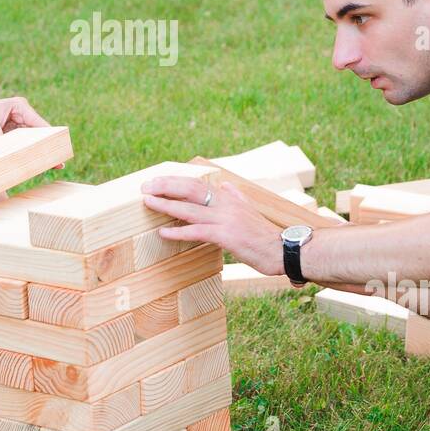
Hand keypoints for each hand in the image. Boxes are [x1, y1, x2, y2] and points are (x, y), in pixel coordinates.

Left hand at [0, 97, 64, 168]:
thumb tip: (2, 151)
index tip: (57, 145)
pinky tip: (40, 165)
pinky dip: (31, 156)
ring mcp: (21, 129)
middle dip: (49, 146)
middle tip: (60, 160)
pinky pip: (26, 148)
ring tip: (55, 165)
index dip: (48, 134)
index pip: (38, 122)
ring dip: (42, 153)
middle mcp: (24, 118)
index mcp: (20, 108)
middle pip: (40, 134)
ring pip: (35, 142)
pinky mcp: (16, 139)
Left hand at [141, 176, 283, 275]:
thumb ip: (236, 196)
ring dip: (167, 205)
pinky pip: (198, 232)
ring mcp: (226, 219)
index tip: (158, 180)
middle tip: (146, 187)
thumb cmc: (265, 235)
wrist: (283, 250)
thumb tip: (225, 185)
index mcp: (229, 198)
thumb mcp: (250, 210)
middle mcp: (226, 204)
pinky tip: (163, 232)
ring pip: (190, 209)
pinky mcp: (227, 236)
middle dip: (166, 186)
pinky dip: (179, 232)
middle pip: (190, 189)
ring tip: (148, 202)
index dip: (176, 181)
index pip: (197, 183)